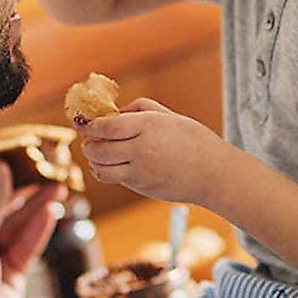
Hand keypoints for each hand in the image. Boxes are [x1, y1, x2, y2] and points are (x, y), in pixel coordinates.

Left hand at [0, 160, 63, 297]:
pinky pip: (29, 241)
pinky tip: (54, 210)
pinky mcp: (12, 269)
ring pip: (19, 220)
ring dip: (38, 203)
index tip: (22, 148)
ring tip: (60, 184)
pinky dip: (41, 226)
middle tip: (50, 165)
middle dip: (24, 184)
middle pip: (1, 201)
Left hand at [79, 98, 224, 202]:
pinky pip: (114, 178)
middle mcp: (141, 149)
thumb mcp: (170, 116)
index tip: (82, 121)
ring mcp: (140, 172)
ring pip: (100, 168)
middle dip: (88, 143)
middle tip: (91, 137)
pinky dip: (107, 170)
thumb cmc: (194, 140)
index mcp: (149, 126)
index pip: (105, 126)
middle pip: (97, 149)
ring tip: (101, 151)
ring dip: (94, 159)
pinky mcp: (140, 187)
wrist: (214, 173)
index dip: (89, 124)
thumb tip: (113, 113)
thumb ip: (139, 109)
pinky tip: (117, 163)